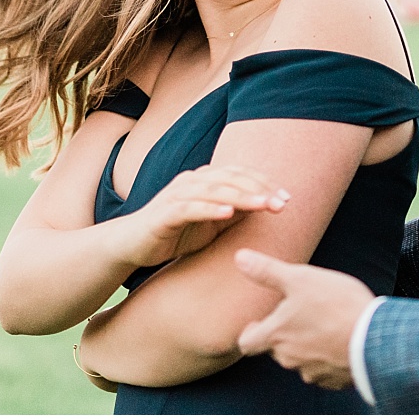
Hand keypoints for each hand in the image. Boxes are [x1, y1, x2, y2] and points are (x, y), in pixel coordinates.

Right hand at [112, 165, 289, 269]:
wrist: (131, 245)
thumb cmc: (174, 234)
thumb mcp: (210, 224)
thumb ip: (233, 213)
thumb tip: (265, 206)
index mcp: (203, 180)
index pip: (239, 174)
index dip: (264, 182)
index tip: (287, 198)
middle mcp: (191, 181)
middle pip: (230, 177)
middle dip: (259, 189)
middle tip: (282, 203)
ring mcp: (176, 195)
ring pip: (214, 190)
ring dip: (241, 197)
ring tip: (263, 205)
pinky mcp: (164, 213)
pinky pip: (189, 208)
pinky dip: (210, 209)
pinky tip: (228, 214)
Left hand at [233, 248, 372, 390]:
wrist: (374, 338)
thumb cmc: (336, 306)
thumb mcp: (299, 278)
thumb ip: (267, 271)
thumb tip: (240, 258)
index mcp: (276, 335)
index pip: (247, 343)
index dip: (250, 332)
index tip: (257, 323)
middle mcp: (289, 359)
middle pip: (276, 350)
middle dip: (283, 335)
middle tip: (298, 316)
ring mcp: (313, 372)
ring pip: (300, 360)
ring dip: (307, 346)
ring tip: (323, 325)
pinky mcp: (334, 380)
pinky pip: (324, 370)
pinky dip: (328, 357)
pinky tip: (340, 340)